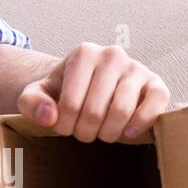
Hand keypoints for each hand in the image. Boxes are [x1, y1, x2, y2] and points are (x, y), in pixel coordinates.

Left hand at [17, 42, 170, 142]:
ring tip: (100, 134)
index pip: (70, 103)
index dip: (63, 125)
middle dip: (84, 132)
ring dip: (108, 133)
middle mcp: (112, 55)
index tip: (62, 127)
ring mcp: (137, 68)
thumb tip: (49, 116)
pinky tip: (126, 132)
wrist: (90, 84)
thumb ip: (31, 102)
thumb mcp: (37, 93)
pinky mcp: (156, 84)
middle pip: (95, 111)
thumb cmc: (62, 90)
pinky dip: (140, 123)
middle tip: (81, 134)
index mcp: (84, 53)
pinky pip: (155, 105)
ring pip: (121, 111)